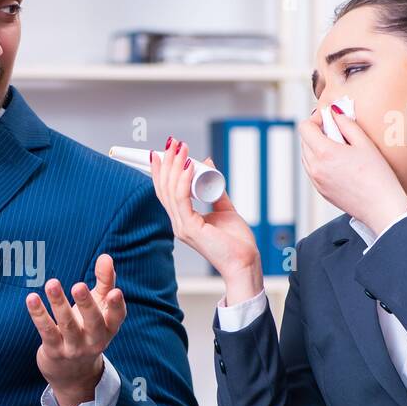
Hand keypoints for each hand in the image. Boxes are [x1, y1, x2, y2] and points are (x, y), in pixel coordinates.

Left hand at [25, 254, 126, 405]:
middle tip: (78, 285)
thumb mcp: (99, 307)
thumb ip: (105, 281)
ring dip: (59, 303)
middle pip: (93, 322)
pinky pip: (46, 331)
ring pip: (67, 325)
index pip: (116, 317)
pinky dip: (38, 314)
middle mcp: (94, 340)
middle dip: (86, 304)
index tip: (115, 292)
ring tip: (51, 283)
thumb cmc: (87, 329)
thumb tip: (105, 256)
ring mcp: (74, 347)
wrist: (72, 374)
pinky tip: (31, 298)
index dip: (116, 306)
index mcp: (108, 328)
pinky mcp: (54, 351)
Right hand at [150, 137, 262, 304]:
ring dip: (174, 166)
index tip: (164, 151)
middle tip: (172, 143)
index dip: (161, 171)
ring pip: (170, 192)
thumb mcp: (225, 208)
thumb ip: (215, 189)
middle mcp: (178, 223)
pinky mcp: (190, 229)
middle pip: (164, 189)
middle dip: (166, 163)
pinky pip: (182, 200)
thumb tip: (209, 165)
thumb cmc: (236, 243)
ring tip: (180, 148)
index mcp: (184, 220)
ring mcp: (182, 227)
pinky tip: (187, 166)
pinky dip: (183, 181)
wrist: (245, 262)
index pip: (165, 192)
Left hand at [297, 107, 406, 234]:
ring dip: (318, 147)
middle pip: (304, 141)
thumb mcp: (365, 143)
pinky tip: (341, 163)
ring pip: (306, 156)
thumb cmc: (378, 177)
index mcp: (324, 153)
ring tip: (342, 148)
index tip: (330, 119)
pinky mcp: (320, 191)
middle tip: (339, 132)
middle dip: (318, 132)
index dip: (316, 119)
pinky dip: (320, 161)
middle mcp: (315, 168)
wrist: (381, 208)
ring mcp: (316, 181)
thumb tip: (335, 113)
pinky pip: (313, 170)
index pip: (305, 128)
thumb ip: (347, 124)